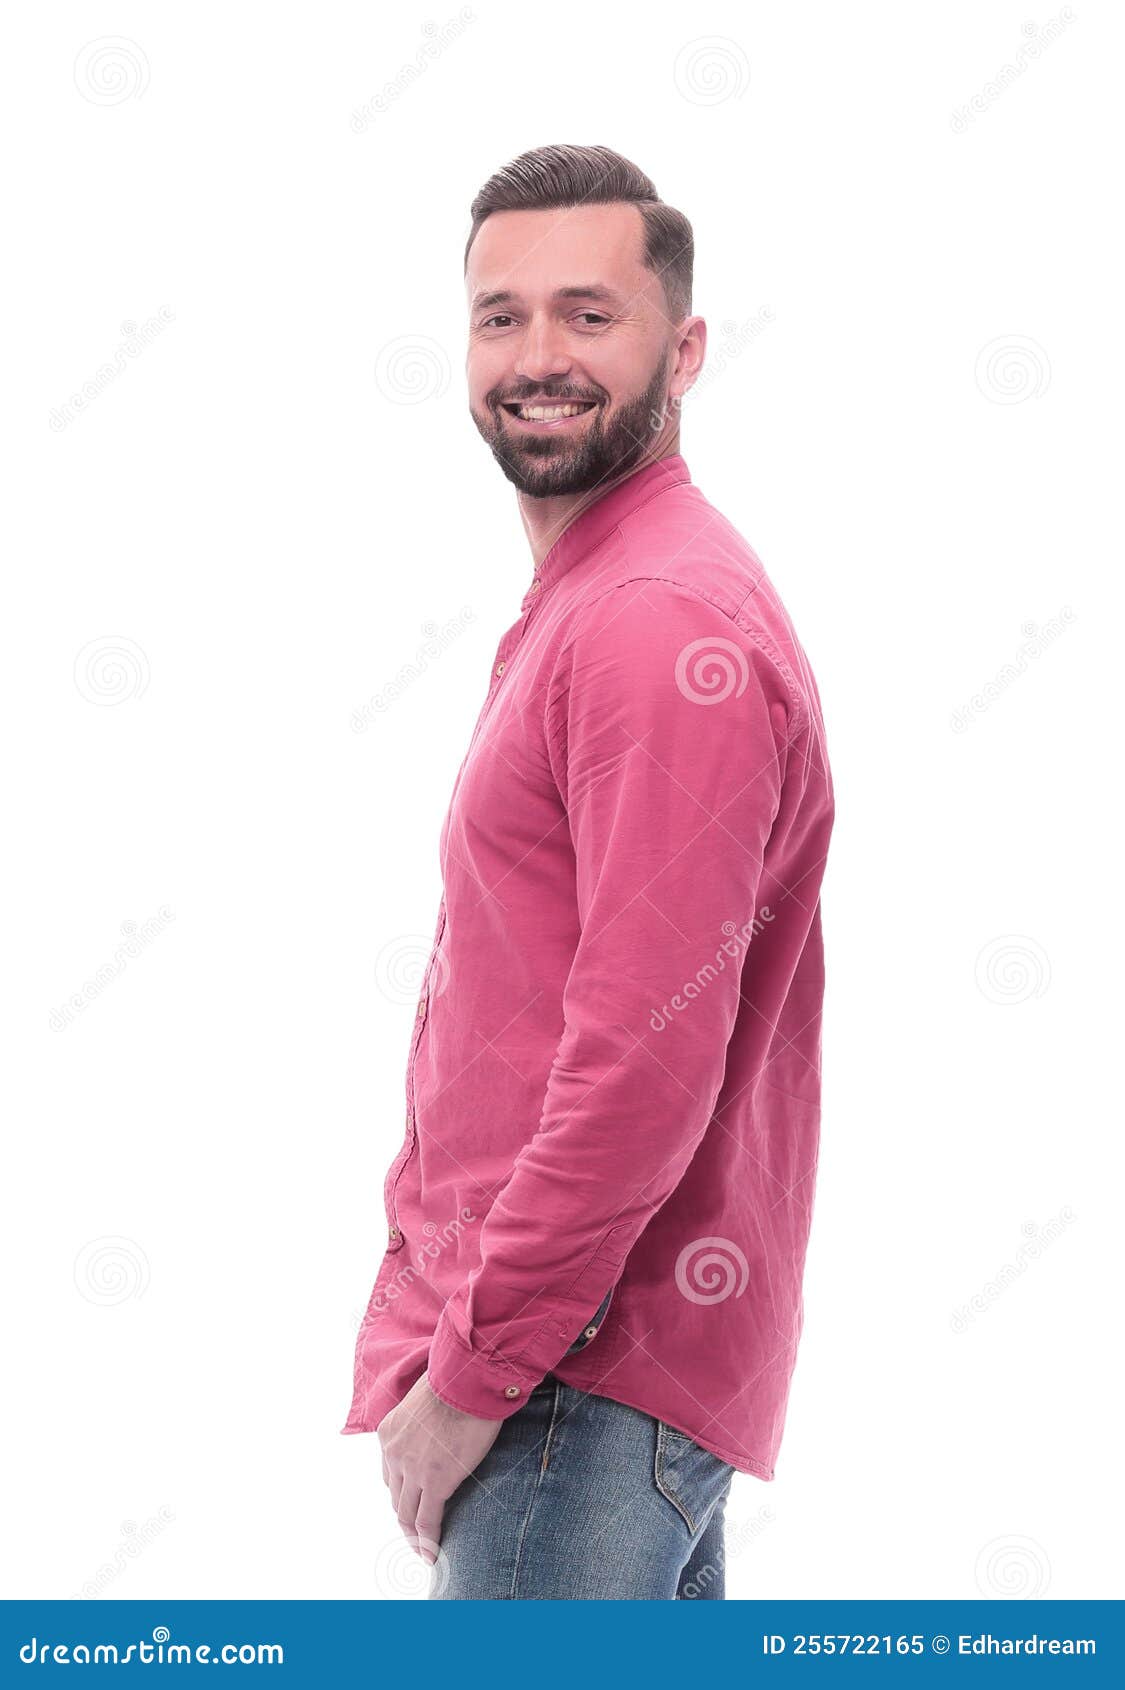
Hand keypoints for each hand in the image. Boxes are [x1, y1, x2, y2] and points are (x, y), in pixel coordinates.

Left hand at [378, 1371, 502, 1562]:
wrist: (468, 1379)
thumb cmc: (456, 1380)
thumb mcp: (425, 1399)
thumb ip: (424, 1421)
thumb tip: (440, 1427)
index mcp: (389, 1433)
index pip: (390, 1473)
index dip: (401, 1492)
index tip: (412, 1504)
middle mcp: (394, 1453)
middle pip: (396, 1497)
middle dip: (405, 1518)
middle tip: (416, 1536)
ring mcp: (412, 1469)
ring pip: (407, 1513)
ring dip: (415, 1537)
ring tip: (424, 1552)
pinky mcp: (435, 1482)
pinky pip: (427, 1520)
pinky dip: (428, 1541)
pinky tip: (433, 1554)